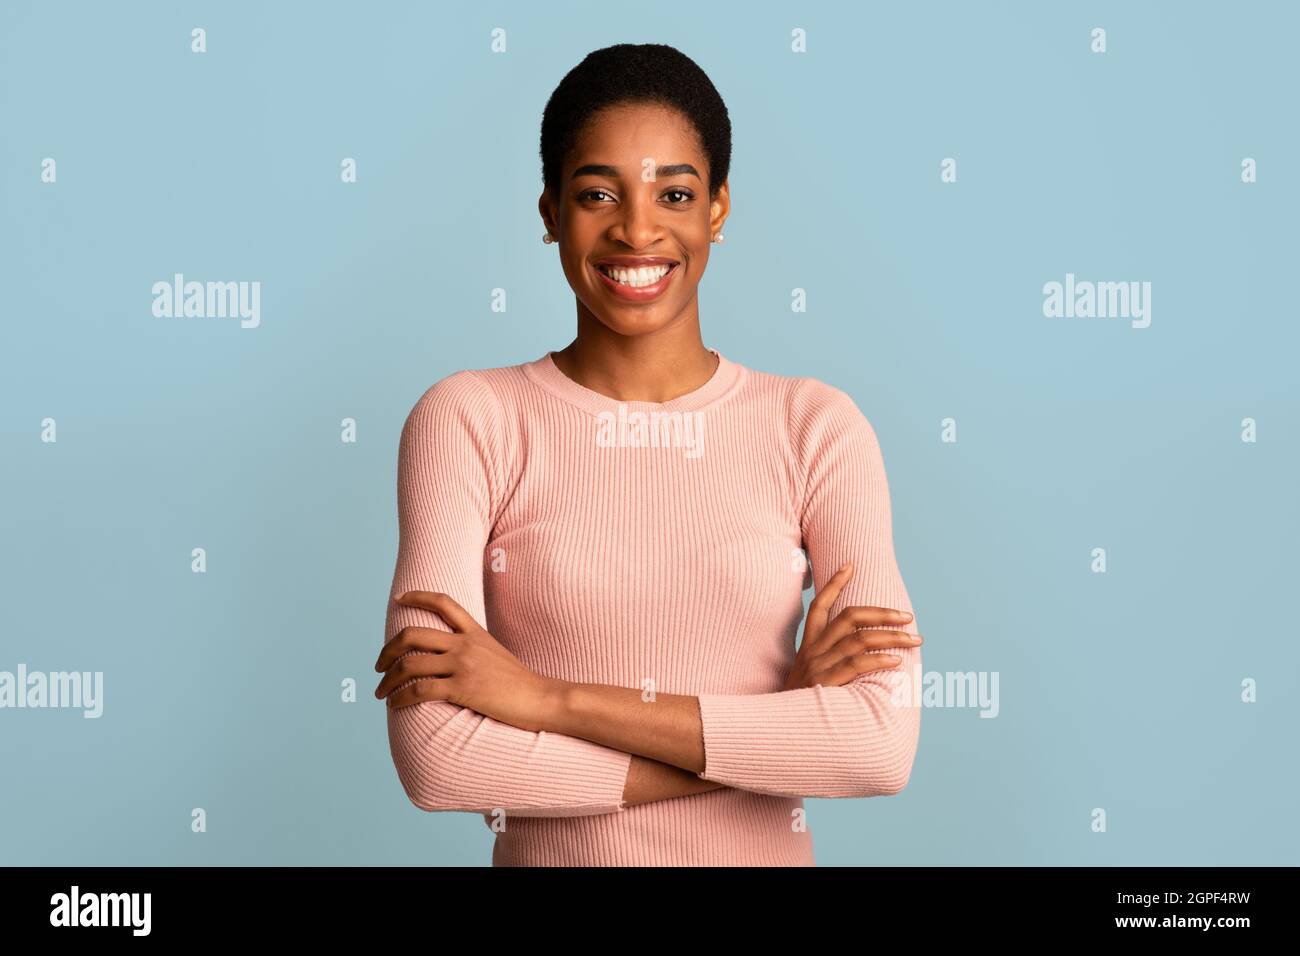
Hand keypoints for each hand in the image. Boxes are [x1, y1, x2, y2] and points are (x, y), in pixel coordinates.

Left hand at [375, 591, 560, 731]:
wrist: (541, 698)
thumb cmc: (520, 683)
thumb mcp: (496, 654)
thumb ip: (473, 648)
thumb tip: (448, 656)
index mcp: (475, 632)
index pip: (443, 602)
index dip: (417, 596)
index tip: (398, 599)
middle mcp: (465, 644)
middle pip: (413, 635)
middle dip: (387, 650)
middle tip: (379, 666)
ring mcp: (463, 665)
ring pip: (410, 665)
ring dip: (388, 680)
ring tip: (381, 692)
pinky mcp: (462, 689)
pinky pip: (419, 690)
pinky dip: (400, 698)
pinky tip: (395, 705)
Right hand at [782, 562, 921, 691]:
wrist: (778, 731)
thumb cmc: (799, 705)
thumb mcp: (807, 677)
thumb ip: (828, 662)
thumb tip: (861, 653)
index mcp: (807, 645)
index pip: (819, 606)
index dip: (834, 584)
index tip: (851, 565)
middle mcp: (813, 651)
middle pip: (849, 617)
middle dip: (882, 613)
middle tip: (907, 617)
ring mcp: (819, 666)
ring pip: (860, 639)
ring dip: (892, 637)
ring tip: (915, 640)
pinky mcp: (826, 684)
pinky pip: (856, 665)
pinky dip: (879, 660)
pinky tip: (897, 661)